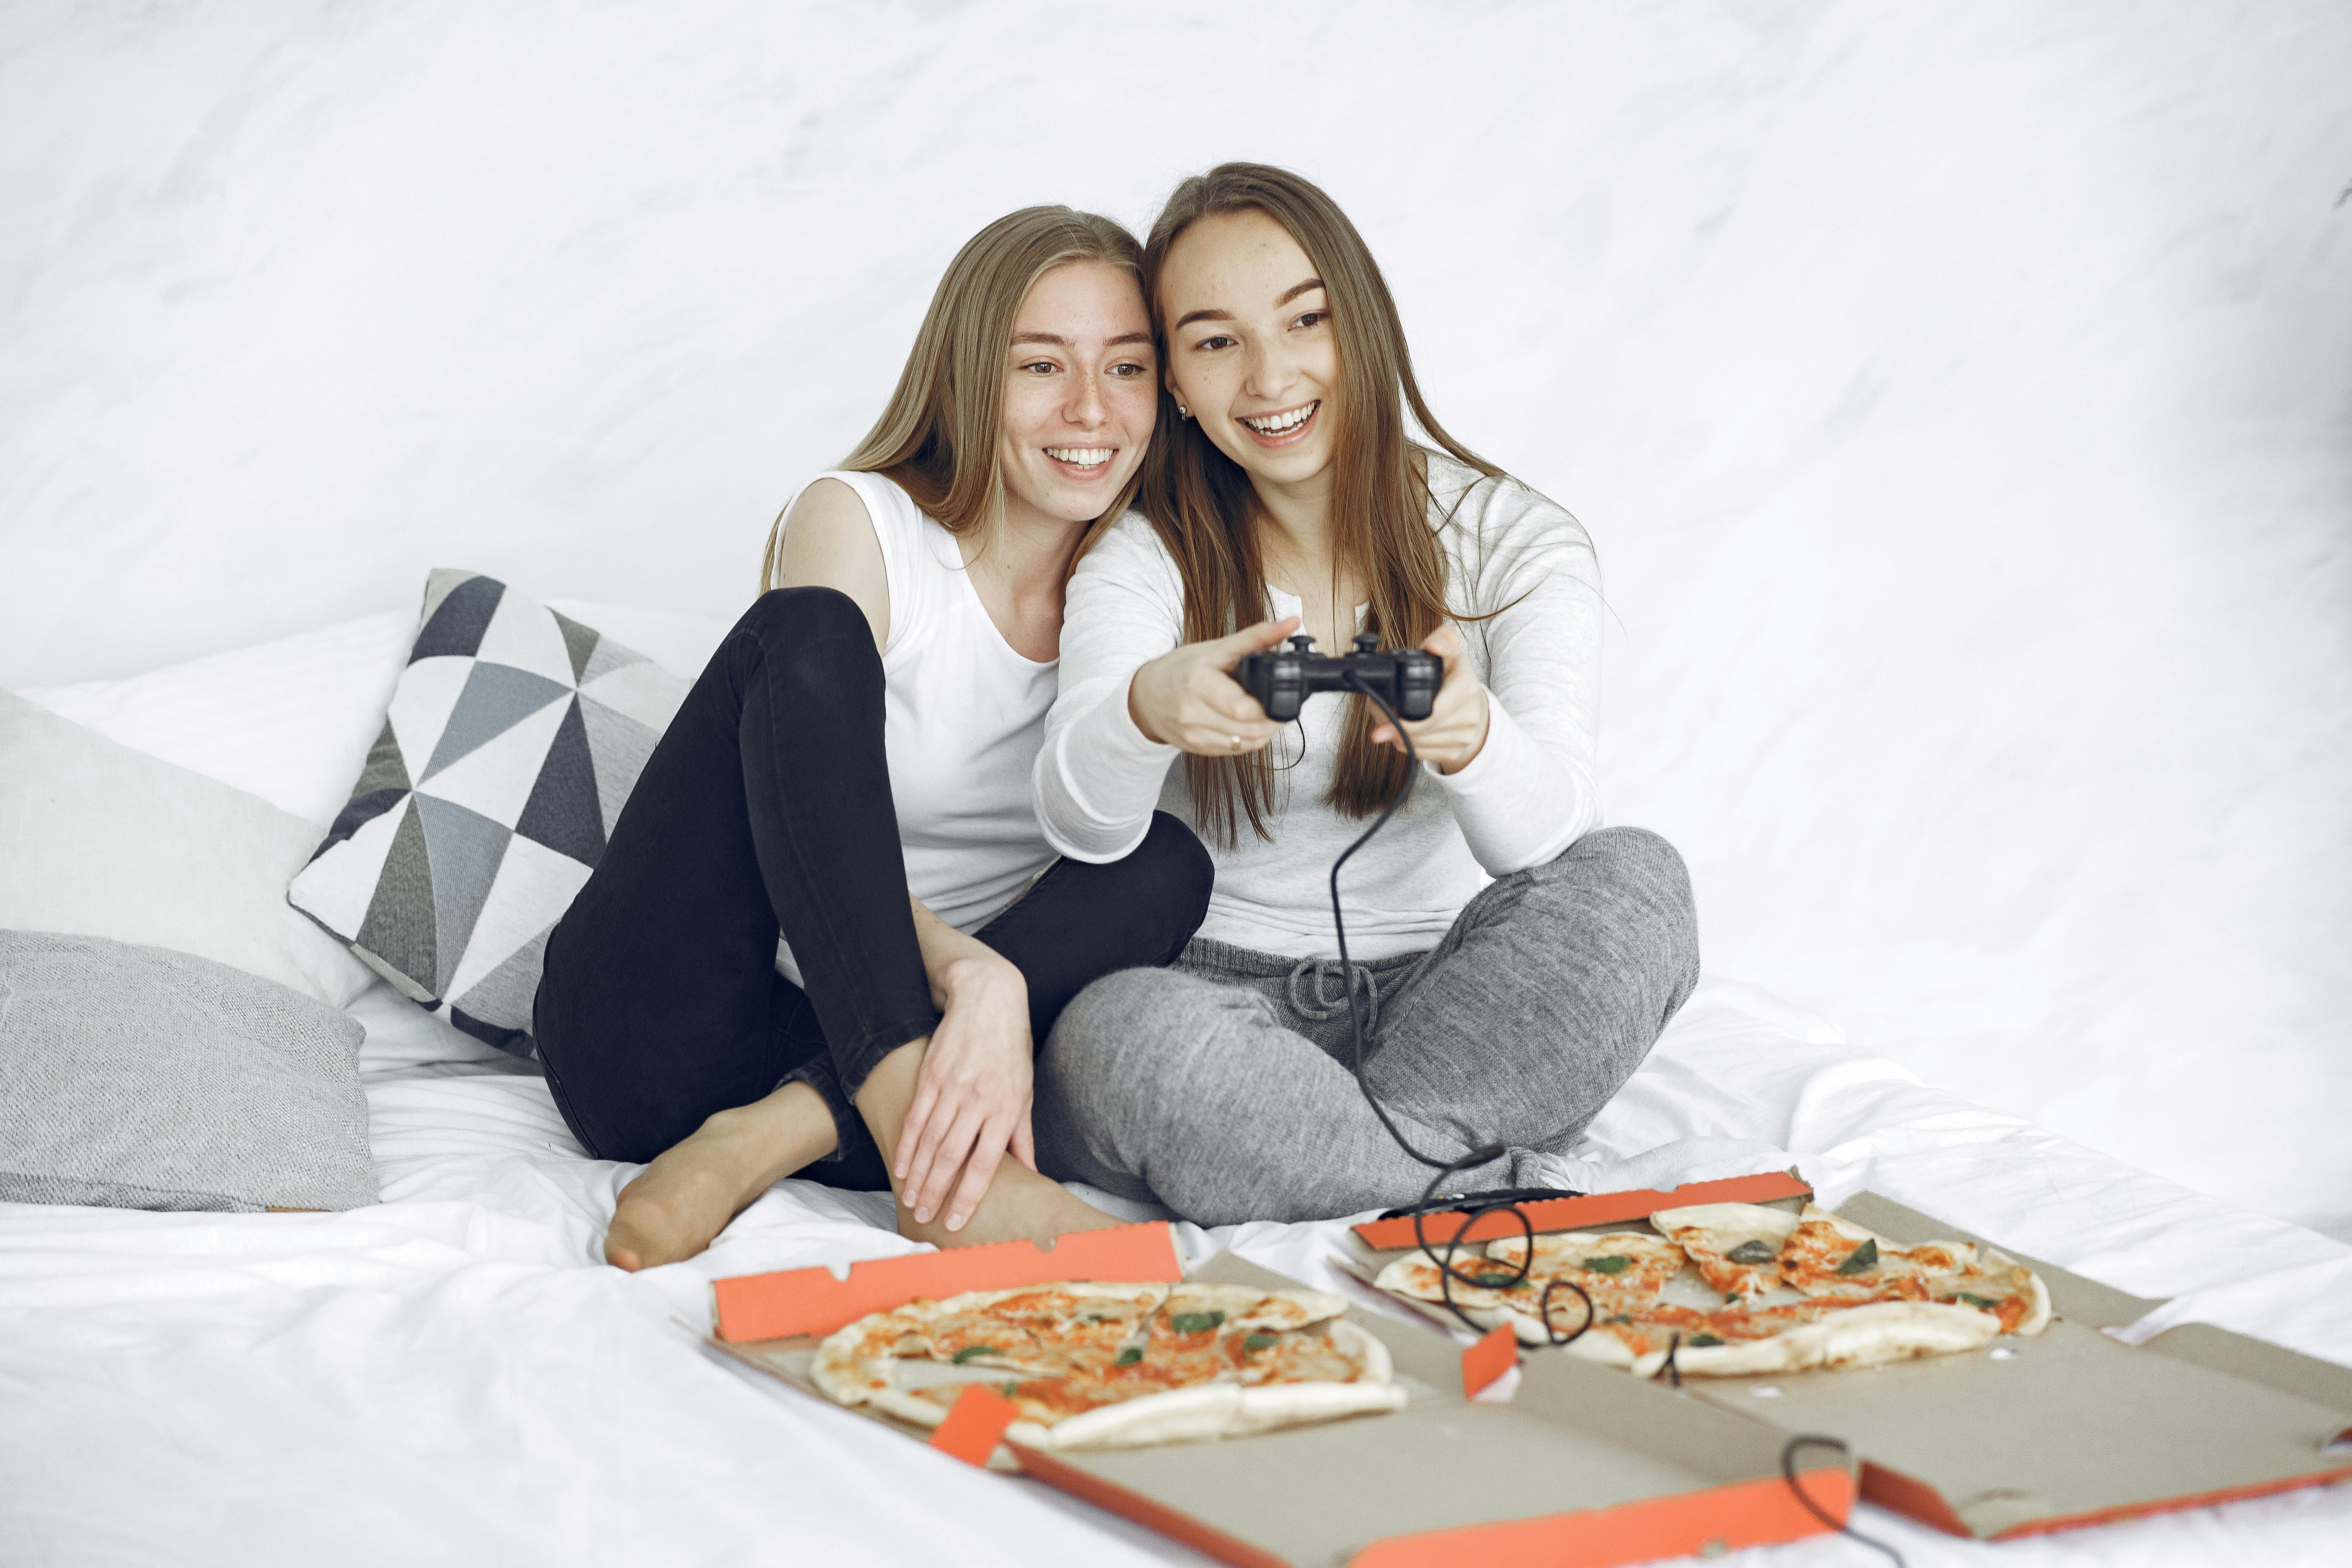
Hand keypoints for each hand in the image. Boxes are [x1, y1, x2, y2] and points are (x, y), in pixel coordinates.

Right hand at [894, 954, 1034, 1230]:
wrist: (989, 1000)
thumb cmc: (1011, 1050)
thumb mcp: (1025, 1092)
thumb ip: (1022, 1135)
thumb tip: (1031, 1172)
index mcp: (1006, 1110)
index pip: (984, 1164)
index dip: (967, 1196)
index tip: (953, 1220)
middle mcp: (979, 1101)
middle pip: (952, 1157)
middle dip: (935, 1192)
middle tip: (923, 1217)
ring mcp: (952, 1088)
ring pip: (930, 1141)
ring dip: (918, 1174)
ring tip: (910, 1199)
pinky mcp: (932, 1076)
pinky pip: (916, 1117)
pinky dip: (907, 1144)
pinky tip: (901, 1165)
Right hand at [1128, 615, 1301, 754]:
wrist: (1146, 696)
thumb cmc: (1179, 669)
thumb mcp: (1215, 648)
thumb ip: (1256, 637)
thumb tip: (1291, 623)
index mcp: (1197, 683)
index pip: (1243, 708)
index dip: (1270, 706)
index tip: (1281, 694)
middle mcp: (1193, 713)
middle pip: (1249, 730)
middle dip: (1273, 720)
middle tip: (1280, 705)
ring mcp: (1194, 735)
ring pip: (1246, 744)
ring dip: (1265, 731)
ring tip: (1266, 714)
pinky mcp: (1197, 749)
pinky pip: (1235, 750)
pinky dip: (1249, 739)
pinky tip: (1248, 724)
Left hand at [1369, 624, 1488, 773]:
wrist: (1471, 705)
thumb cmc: (1452, 676)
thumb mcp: (1449, 651)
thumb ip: (1443, 639)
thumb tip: (1434, 645)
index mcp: (1467, 686)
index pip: (1437, 710)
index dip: (1409, 719)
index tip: (1385, 719)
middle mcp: (1470, 714)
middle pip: (1423, 729)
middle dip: (1394, 723)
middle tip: (1376, 711)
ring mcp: (1464, 736)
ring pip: (1419, 744)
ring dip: (1396, 735)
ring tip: (1386, 720)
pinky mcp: (1456, 752)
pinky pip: (1422, 754)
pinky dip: (1405, 745)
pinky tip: (1400, 732)